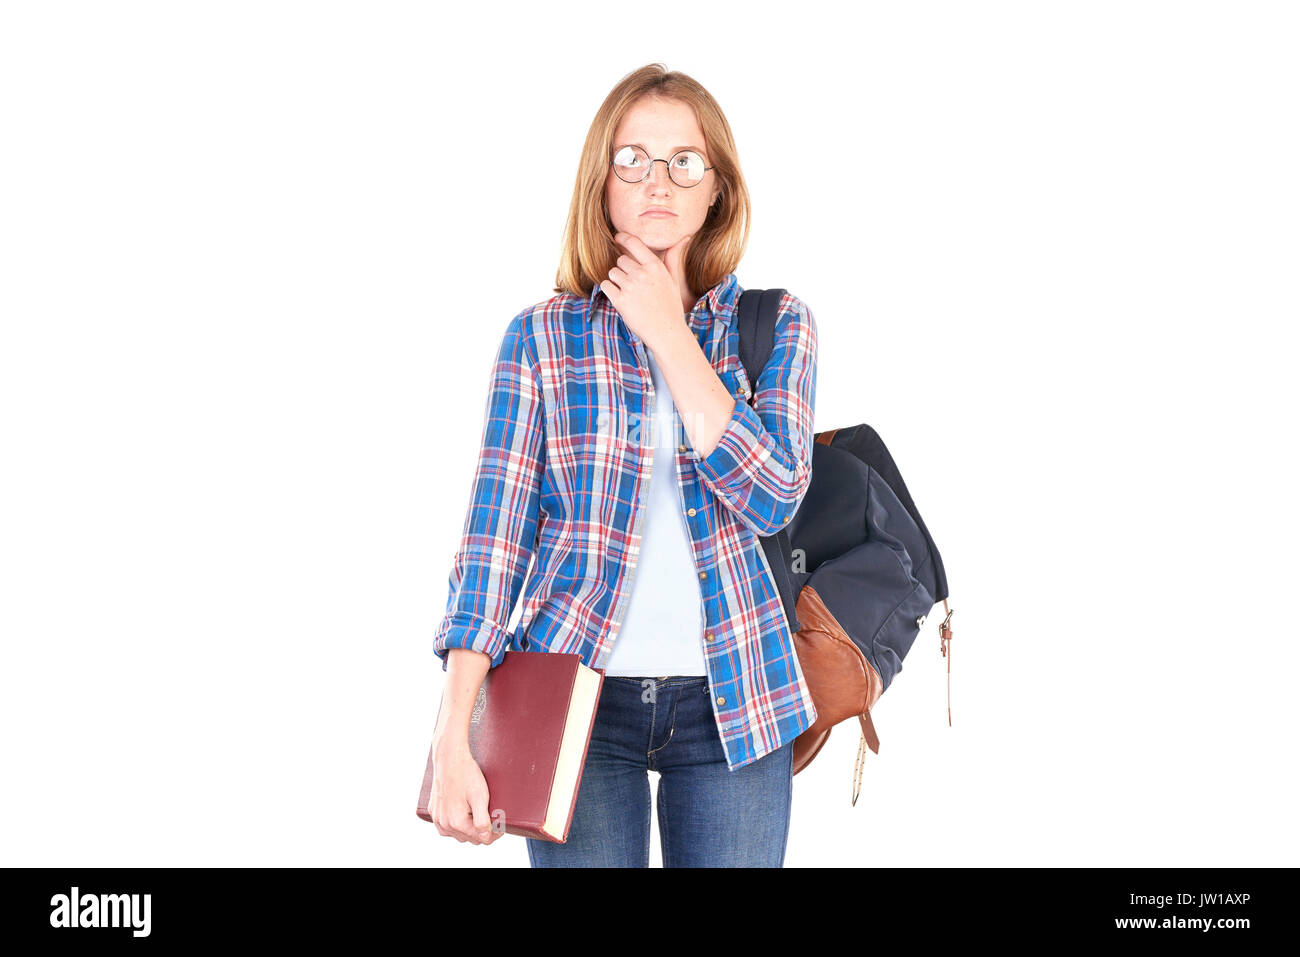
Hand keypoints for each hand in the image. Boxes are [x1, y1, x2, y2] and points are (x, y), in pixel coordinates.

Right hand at [428, 739, 504, 844]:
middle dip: (482, 831)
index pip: (482, 839)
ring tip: (478, 814)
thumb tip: (486, 838)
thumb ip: (483, 821)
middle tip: (493, 818)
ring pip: (458, 834)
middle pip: (470, 838)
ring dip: (469, 829)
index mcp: (457, 822)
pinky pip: (447, 827)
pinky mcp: (433, 812)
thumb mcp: (480, 797)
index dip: (495, 833)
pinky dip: (456, 824)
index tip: (501, 824)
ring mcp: (437, 818)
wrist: (449, 758)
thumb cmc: (467, 775)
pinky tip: (463, 814)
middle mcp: (445, 824)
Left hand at [600, 231, 690, 350]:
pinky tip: (620, 298)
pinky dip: (609, 290)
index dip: (623, 238)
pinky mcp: (620, 300)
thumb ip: (673, 257)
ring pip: (612, 273)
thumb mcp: (674, 279)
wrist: (666, 332)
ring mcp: (630, 287)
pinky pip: (605, 286)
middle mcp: (642, 274)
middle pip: (620, 260)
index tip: (617, 237)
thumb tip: (685, 237)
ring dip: (616, 281)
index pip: (634, 243)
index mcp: (655, 267)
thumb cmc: (670, 306)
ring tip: (629, 293)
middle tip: (633, 284)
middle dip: (624, 269)